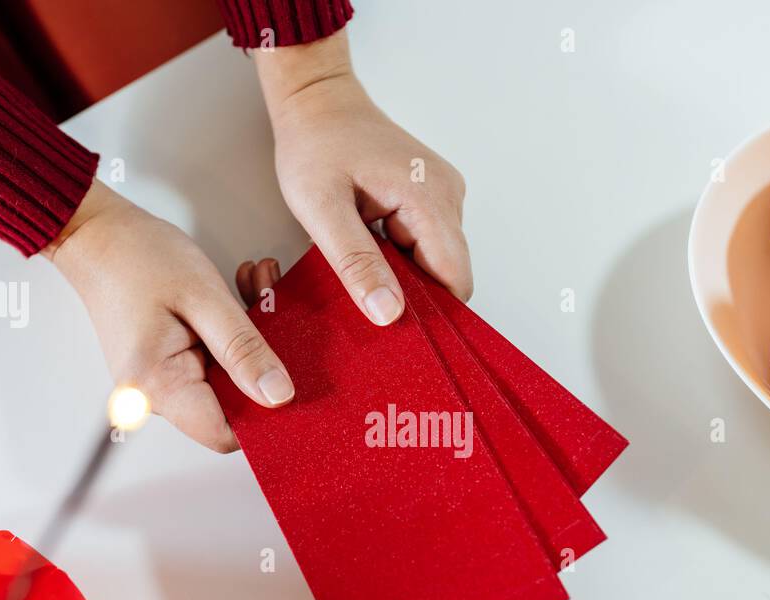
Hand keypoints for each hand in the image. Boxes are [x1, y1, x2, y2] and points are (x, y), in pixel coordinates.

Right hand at [44, 181, 293, 452]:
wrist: (95, 233)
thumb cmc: (134, 257)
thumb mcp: (204, 299)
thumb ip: (245, 350)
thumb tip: (278, 395)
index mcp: (160, 386)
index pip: (225, 433)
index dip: (264, 413)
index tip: (291, 375)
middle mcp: (157, 394)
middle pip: (232, 404)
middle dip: (263, 358)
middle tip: (270, 303)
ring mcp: (163, 379)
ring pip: (230, 377)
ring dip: (252, 334)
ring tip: (257, 285)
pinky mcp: (170, 361)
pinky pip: (216, 358)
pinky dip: (235, 329)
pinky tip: (241, 292)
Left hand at [256, 33, 471, 325]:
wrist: (316, 100)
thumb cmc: (315, 146)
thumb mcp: (321, 209)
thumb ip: (356, 263)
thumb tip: (388, 313)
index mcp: (430, 198)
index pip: (455, 279)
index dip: (432, 312)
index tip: (395, 328)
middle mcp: (448, 195)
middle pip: (448, 273)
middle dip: (413, 295)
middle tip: (366, 298)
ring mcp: (443, 194)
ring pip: (435, 261)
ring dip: (403, 275)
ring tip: (361, 265)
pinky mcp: (431, 196)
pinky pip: (426, 243)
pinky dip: (400, 257)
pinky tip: (369, 249)